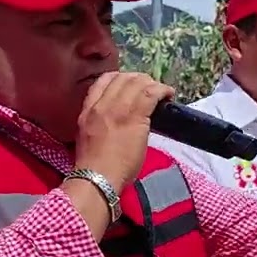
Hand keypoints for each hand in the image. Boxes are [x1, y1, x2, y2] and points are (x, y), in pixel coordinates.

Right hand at [74, 71, 174, 191]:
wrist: (97, 178)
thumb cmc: (94, 168)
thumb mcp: (88, 137)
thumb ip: (100, 123)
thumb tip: (118, 121)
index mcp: (88, 111)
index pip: (102, 81)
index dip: (119, 78)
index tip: (129, 84)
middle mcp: (102, 105)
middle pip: (122, 78)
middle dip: (138, 79)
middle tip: (149, 87)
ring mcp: (118, 109)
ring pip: (137, 83)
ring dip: (152, 84)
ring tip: (161, 91)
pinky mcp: (135, 117)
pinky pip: (151, 93)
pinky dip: (162, 90)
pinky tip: (168, 94)